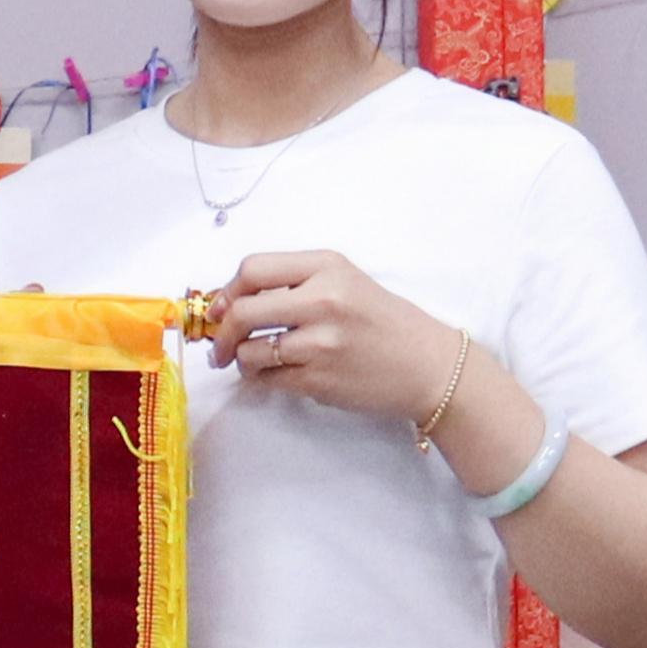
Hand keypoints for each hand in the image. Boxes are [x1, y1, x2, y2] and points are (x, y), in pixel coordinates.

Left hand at [209, 250, 466, 424]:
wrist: (427, 365)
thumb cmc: (385, 322)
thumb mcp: (345, 282)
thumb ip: (294, 283)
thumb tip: (229, 301)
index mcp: (327, 267)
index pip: (253, 269)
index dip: (226, 291)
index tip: (219, 308)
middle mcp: (323, 300)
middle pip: (242, 311)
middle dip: (221, 333)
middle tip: (219, 346)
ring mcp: (321, 342)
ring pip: (250, 351)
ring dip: (242, 360)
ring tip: (254, 362)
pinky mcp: (320, 379)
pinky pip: (269, 379)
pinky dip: (263, 380)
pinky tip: (276, 376)